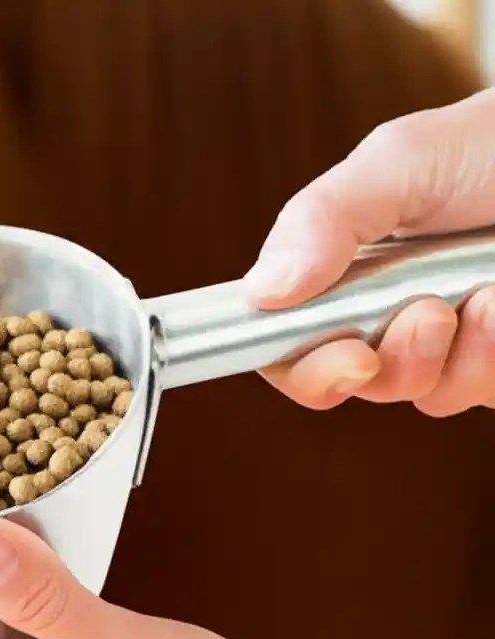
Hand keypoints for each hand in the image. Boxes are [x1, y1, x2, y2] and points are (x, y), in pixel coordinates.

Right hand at [242, 88, 494, 414]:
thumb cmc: (487, 146)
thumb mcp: (398, 162)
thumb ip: (321, 219)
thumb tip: (263, 293)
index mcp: (343, 273)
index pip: (288, 345)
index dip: (304, 367)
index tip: (348, 355)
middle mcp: (390, 313)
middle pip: (353, 385)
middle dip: (389, 364)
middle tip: (428, 314)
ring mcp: (453, 342)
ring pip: (428, 395)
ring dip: (459, 354)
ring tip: (488, 293)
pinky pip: (486, 391)